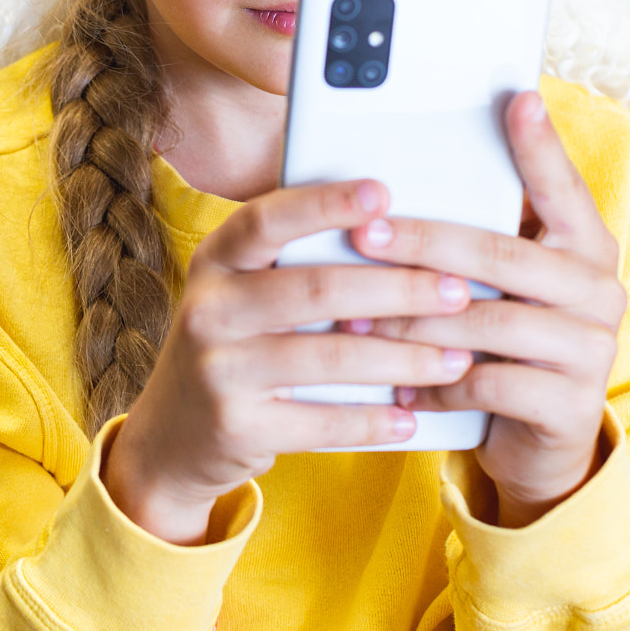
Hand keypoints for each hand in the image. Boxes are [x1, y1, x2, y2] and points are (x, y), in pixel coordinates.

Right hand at [103, 178, 476, 544]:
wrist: (170, 437)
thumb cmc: (232, 346)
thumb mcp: (239, 294)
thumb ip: (293, 263)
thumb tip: (395, 228)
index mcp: (214, 261)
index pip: (268, 220)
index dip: (325, 204)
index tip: (385, 193)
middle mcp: (208, 309)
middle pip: (318, 289)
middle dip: (399, 289)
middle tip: (459, 290)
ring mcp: (219, 370)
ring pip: (331, 357)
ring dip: (405, 358)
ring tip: (458, 358)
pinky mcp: (237, 426)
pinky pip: (323, 423)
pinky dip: (375, 420)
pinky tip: (414, 417)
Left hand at [350, 91, 626, 527]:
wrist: (537, 443)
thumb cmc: (501, 344)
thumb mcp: (498, 286)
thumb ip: (478, 235)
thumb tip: (396, 184)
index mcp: (585, 246)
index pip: (561, 186)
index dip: (539, 144)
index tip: (516, 97)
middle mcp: (599, 290)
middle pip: (500, 255)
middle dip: (422, 243)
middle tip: (362, 235)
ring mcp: (592, 350)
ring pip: (485, 324)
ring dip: (410, 323)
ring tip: (353, 324)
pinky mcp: (571, 408)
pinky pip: (487, 386)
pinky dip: (434, 385)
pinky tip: (397, 385)